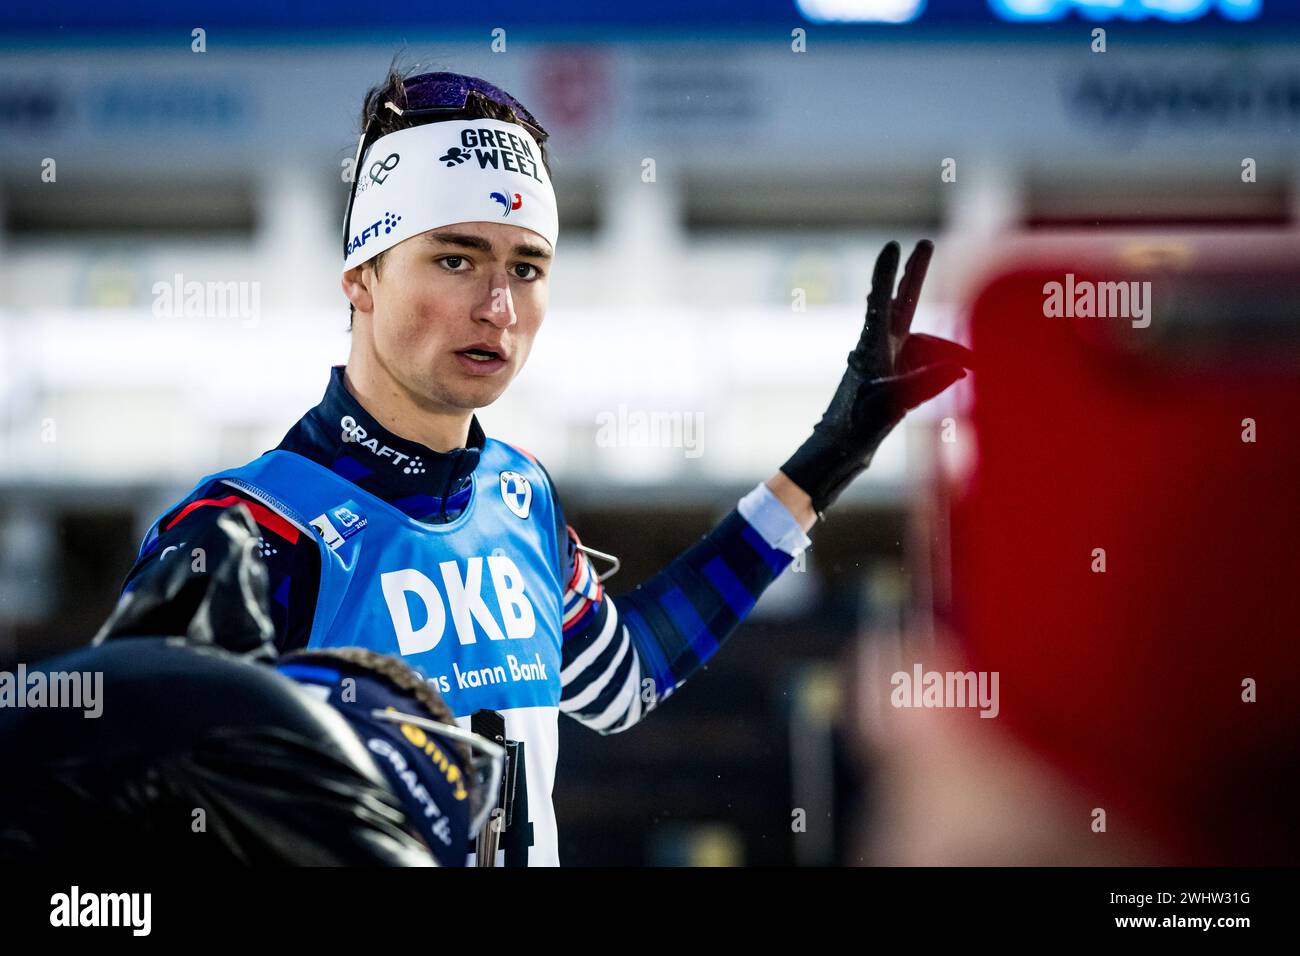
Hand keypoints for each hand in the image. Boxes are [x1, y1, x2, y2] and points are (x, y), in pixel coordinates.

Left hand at [779, 239, 973, 519]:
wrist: (841, 449)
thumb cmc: (857, 424)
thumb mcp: (890, 403)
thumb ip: (923, 383)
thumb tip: (958, 368)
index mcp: (873, 346)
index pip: (882, 300)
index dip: (889, 272)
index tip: (893, 245)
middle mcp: (880, 347)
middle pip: (904, 303)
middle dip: (916, 275)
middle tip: (925, 244)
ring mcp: (888, 360)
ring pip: (925, 343)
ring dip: (949, 353)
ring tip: (974, 370)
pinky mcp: (894, 375)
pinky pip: (924, 361)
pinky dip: (943, 367)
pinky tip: (962, 378)